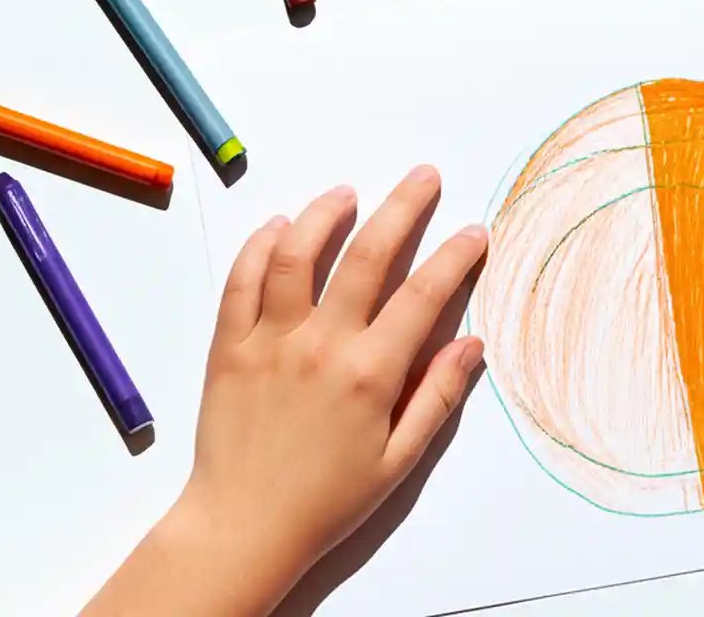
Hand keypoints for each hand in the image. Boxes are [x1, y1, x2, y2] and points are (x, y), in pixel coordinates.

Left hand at [92, 166, 488, 615]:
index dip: (454, 257)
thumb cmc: (328, 499)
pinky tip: (279, 227)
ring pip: (297, 254)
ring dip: (325, 214)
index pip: (423, 296)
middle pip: (368, 256)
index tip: (474, 232)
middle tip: (423, 177)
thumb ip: (436, 397)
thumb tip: (472, 345)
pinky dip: (260, 246)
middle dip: (403, 208)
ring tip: (347, 193)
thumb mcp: (399, 460)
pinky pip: (243, 281)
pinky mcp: (229, 346)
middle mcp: (321, 344)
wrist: (243, 526)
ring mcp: (270, 340)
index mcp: (370, 373)